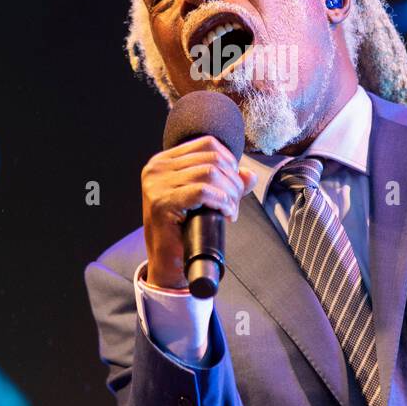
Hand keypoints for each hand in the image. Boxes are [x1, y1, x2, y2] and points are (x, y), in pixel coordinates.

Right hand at [141, 135, 257, 289]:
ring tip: (230, 210)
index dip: (230, 161)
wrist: (166, 262)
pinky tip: (226, 214)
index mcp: (164, 161)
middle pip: (212, 157)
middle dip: (233, 180)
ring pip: (210, 173)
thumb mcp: (204, 200)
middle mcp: (157, 168)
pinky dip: (222, 201)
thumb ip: (226, 183)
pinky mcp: (162, 203)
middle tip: (234, 203)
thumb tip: (250, 175)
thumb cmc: (182, 231)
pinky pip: (202, 191)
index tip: (233, 184)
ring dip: (229, 193)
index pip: (206, 143)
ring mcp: (157, 184)